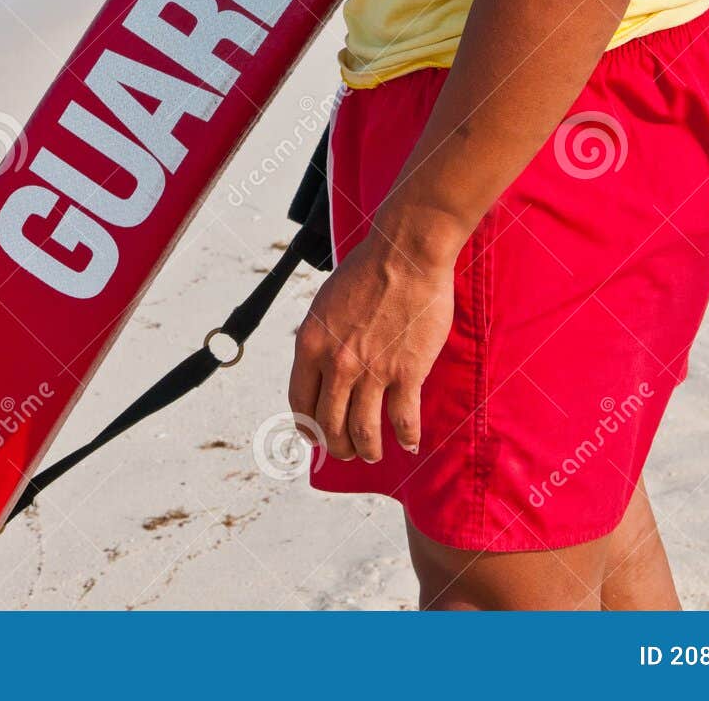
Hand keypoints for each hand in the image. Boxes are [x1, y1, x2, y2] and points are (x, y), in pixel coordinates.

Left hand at [287, 225, 459, 462]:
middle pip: (329, 425)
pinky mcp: (406, 372)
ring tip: (374, 454)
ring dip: (367, 450)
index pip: (299, 402)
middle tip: (347, 452)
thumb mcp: (325, 305)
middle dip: (337, 446)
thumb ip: (321, 340)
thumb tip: (320, 369)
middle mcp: (336, 363)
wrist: (406, 254)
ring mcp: (371, 370)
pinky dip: (405, 437)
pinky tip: (408, 443)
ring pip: (363, 431)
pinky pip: (403, 420)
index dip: (307, 427)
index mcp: (310, 344)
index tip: (314, 436)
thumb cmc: (367, 272)